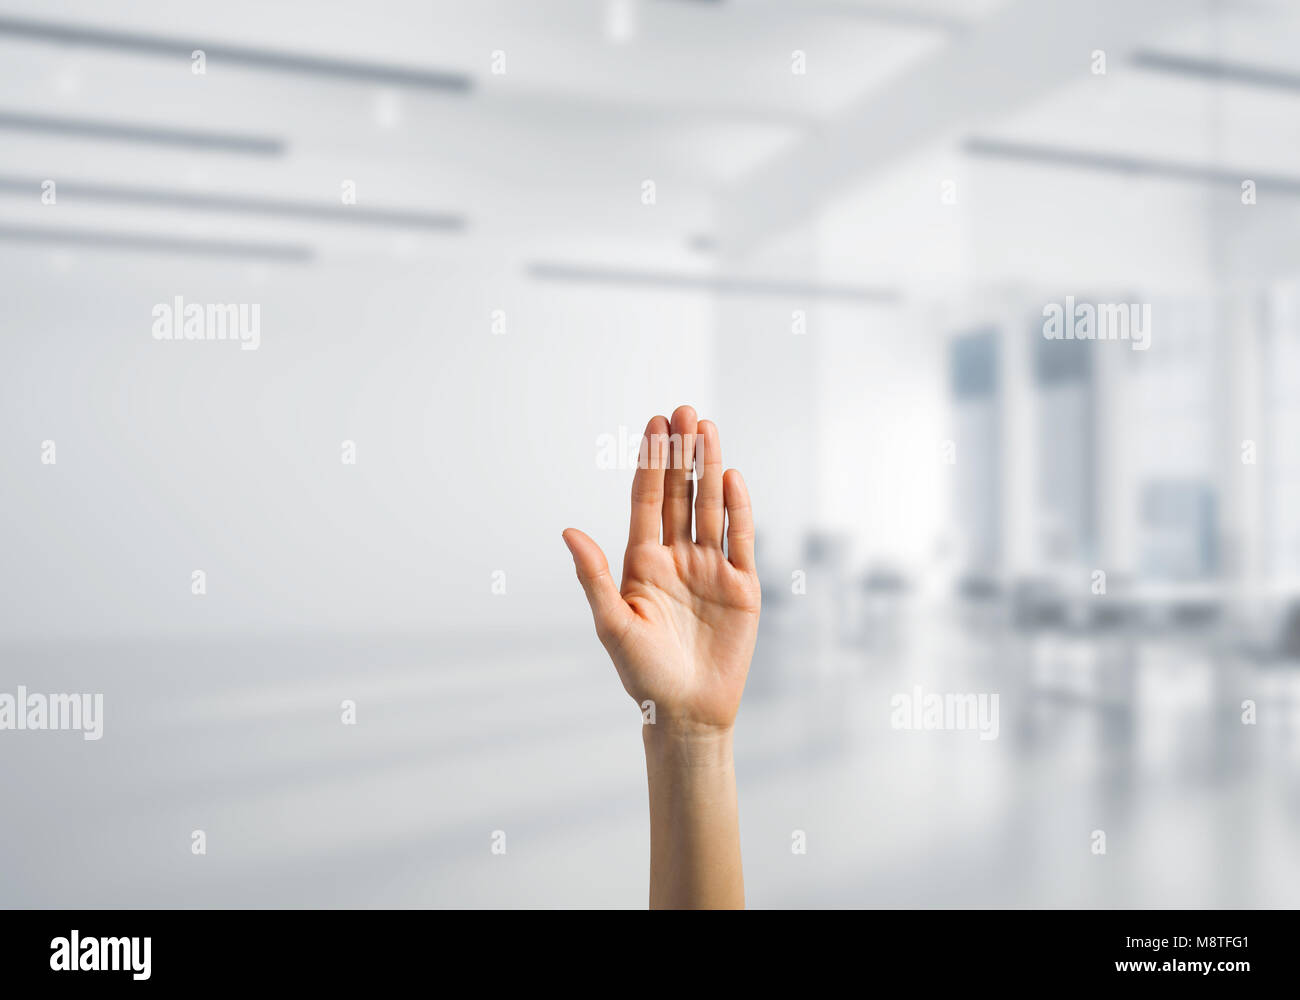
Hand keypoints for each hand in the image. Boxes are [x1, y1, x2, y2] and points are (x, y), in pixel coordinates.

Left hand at [563, 406, 760, 734]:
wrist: (687, 715)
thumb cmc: (643, 676)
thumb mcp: (612, 625)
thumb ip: (594, 576)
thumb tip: (567, 531)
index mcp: (642, 563)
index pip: (647, 502)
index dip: (651, 464)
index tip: (655, 425)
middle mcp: (677, 558)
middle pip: (679, 495)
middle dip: (681, 454)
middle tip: (684, 410)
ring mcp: (711, 569)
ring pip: (710, 508)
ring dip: (710, 469)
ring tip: (708, 429)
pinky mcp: (742, 586)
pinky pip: (741, 539)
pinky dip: (738, 509)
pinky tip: (733, 478)